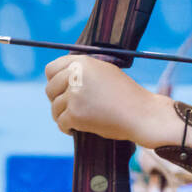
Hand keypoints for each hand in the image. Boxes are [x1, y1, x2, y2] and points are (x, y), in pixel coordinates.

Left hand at [45, 54, 167, 143]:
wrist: (142, 114)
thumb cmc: (126, 96)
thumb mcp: (105, 72)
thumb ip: (83, 71)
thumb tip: (60, 77)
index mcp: (83, 63)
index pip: (51, 69)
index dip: (53, 80)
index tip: (60, 90)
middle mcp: (76, 76)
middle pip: (50, 89)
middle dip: (57, 100)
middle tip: (71, 108)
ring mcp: (75, 96)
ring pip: (55, 108)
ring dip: (63, 116)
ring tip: (77, 120)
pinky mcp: (76, 114)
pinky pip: (61, 123)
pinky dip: (68, 128)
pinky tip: (77, 129)